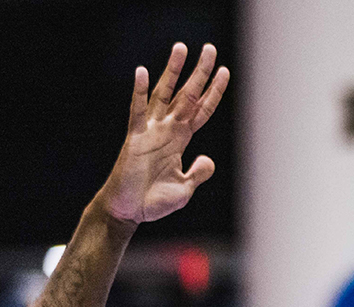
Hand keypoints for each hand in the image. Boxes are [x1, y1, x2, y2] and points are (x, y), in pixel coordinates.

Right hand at [99, 43, 229, 223]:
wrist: (129, 211)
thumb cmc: (154, 201)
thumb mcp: (185, 189)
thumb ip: (198, 173)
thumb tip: (207, 160)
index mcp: (181, 140)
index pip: (202, 110)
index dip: (215, 92)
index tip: (225, 71)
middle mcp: (167, 130)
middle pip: (188, 95)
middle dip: (199, 73)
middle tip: (210, 49)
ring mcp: (150, 131)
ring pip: (164, 95)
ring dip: (173, 71)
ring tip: (181, 48)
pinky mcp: (134, 138)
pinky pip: (137, 111)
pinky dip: (140, 93)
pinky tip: (142, 73)